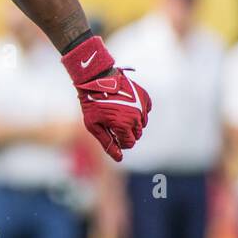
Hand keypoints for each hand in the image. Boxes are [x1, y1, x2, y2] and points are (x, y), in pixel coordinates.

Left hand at [61, 35, 151, 160]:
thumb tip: (119, 159)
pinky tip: (126, 107)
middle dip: (125, 133)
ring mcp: (142, 106)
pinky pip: (146, 111)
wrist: (97, 79)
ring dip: (132, 123)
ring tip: (118, 115)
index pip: (129, 143)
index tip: (111, 134)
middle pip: (136, 134)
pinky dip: (138, 112)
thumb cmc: (92, 103)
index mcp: (124, 125)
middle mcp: (136, 117)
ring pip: (142, 124)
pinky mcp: (144, 97)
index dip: (120, 142)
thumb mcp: (93, 126)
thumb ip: (107, 143)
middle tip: (112, 124)